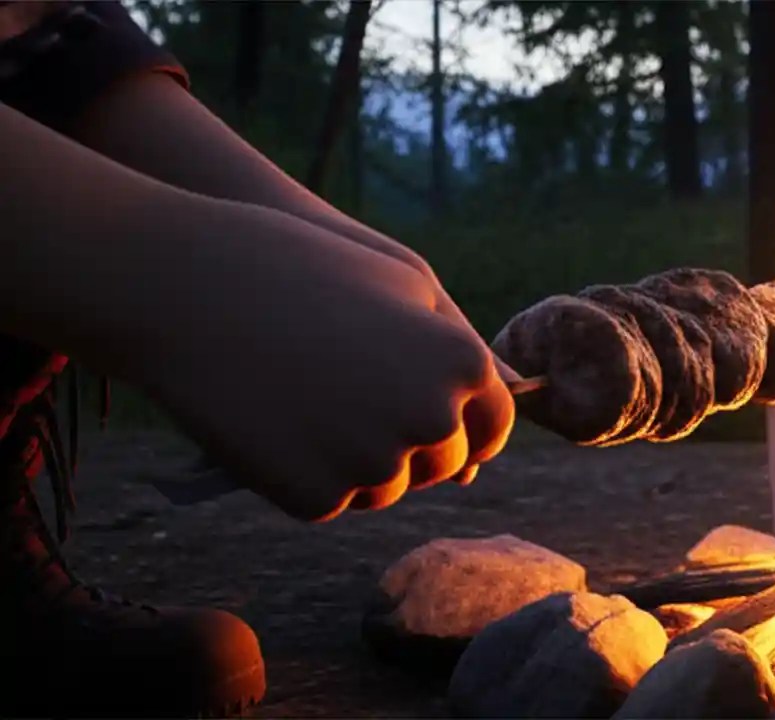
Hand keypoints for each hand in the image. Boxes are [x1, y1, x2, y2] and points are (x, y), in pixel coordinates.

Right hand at [142, 202, 514, 520]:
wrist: (191, 288)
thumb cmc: (306, 267)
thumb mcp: (404, 285)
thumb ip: (456, 348)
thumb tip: (495, 407)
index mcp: (462, 367)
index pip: (492, 428)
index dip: (466, 428)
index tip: (431, 416)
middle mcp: (432, 422)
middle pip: (443, 466)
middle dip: (411, 445)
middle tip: (355, 402)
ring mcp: (375, 465)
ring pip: (387, 489)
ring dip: (361, 464)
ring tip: (312, 407)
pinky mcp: (318, 499)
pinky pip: (331, 502)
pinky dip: (309, 478)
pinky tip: (277, 431)